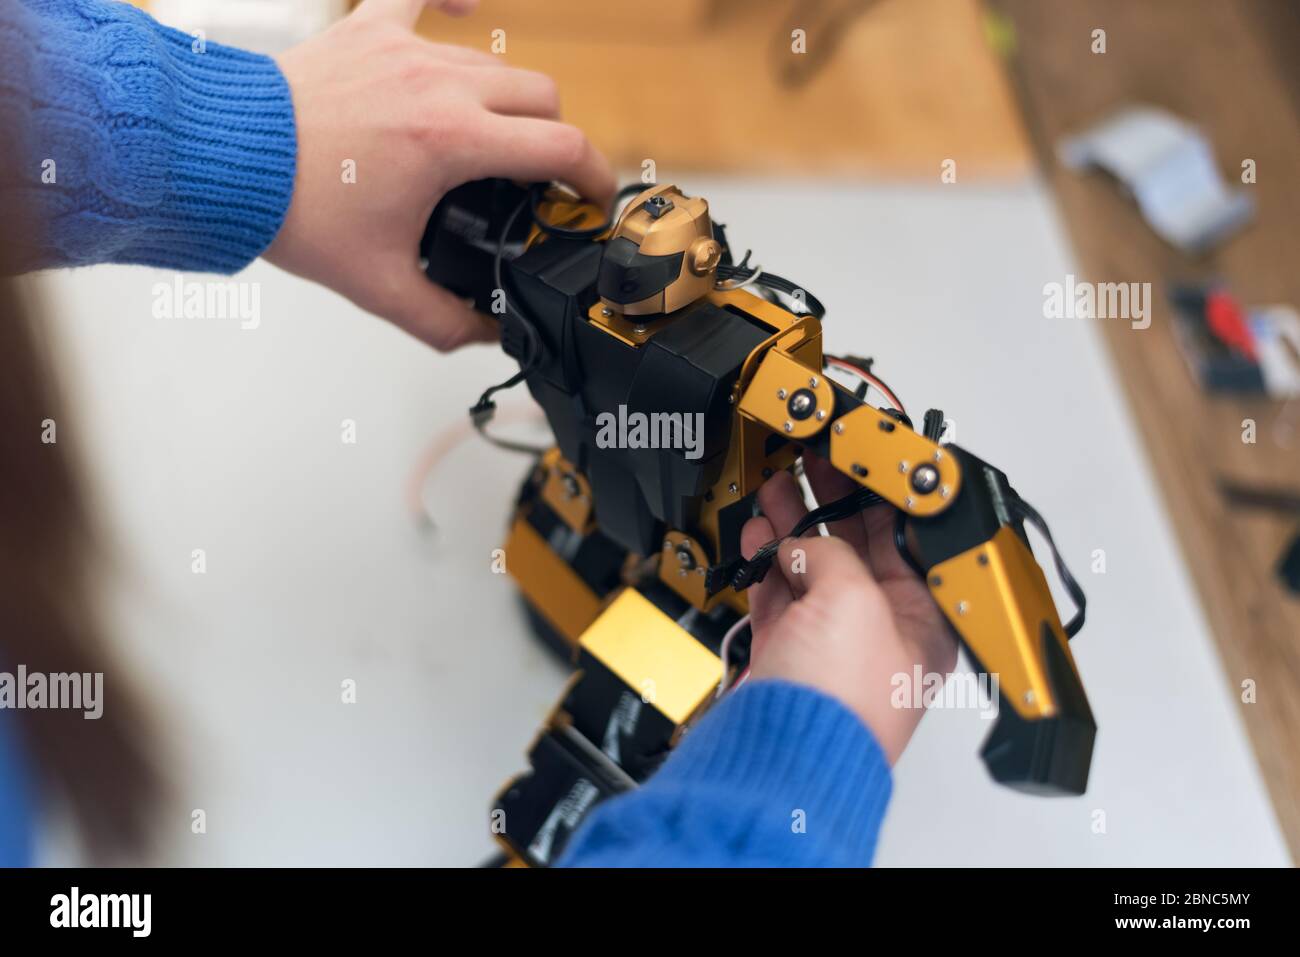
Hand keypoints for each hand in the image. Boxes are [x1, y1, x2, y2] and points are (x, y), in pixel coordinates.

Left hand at [266, 0, 615, 350]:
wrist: (222, 158)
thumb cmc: (291, 208)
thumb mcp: (379, 284)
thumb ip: (445, 320)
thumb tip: (486, 332)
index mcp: (452, 142)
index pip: (563, 149)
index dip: (594, 179)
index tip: (591, 200)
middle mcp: (440, 84)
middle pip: (543, 99)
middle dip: (554, 141)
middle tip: (538, 181)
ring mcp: (407, 48)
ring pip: (497, 62)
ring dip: (510, 101)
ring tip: (493, 137)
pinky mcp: (372, 27)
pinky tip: (468, 8)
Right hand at [739, 454, 957, 763]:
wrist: (780, 760)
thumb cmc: (840, 706)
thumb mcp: (853, 599)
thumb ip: (832, 555)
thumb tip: (803, 542)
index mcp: (923, 620)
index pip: (908, 541)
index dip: (882, 496)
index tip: (859, 462)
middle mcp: (880, 630)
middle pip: (858, 548)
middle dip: (831, 502)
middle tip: (812, 461)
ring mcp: (830, 642)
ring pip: (811, 566)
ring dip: (792, 524)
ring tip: (774, 487)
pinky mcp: (787, 654)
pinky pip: (778, 592)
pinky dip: (765, 561)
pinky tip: (758, 535)